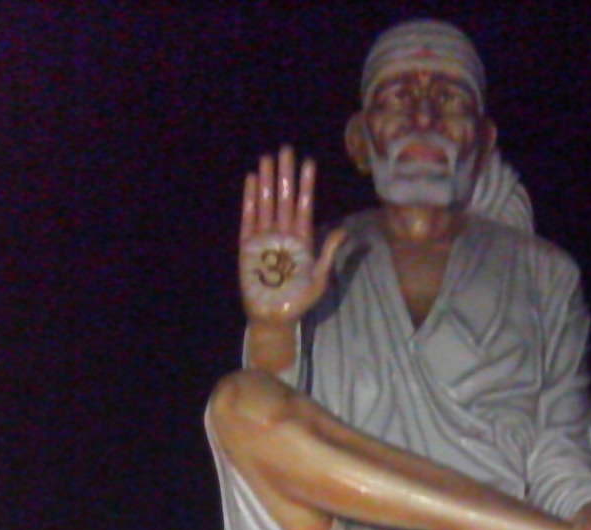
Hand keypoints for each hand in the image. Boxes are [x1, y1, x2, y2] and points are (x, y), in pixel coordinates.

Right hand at [239, 145, 347, 326]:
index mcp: (302, 239)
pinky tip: (253, 180)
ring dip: (268, 181)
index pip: (304, 206)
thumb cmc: (299, 300)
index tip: (309, 164)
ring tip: (268, 158)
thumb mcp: (319, 278)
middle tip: (286, 149)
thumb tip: (342, 231)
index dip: (306, 185)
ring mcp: (265, 237)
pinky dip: (250, 199)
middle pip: (285, 198)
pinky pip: (249, 217)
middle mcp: (283, 233)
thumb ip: (327, 253)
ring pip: (267, 202)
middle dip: (286, 174)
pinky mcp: (248, 245)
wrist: (274, 317)